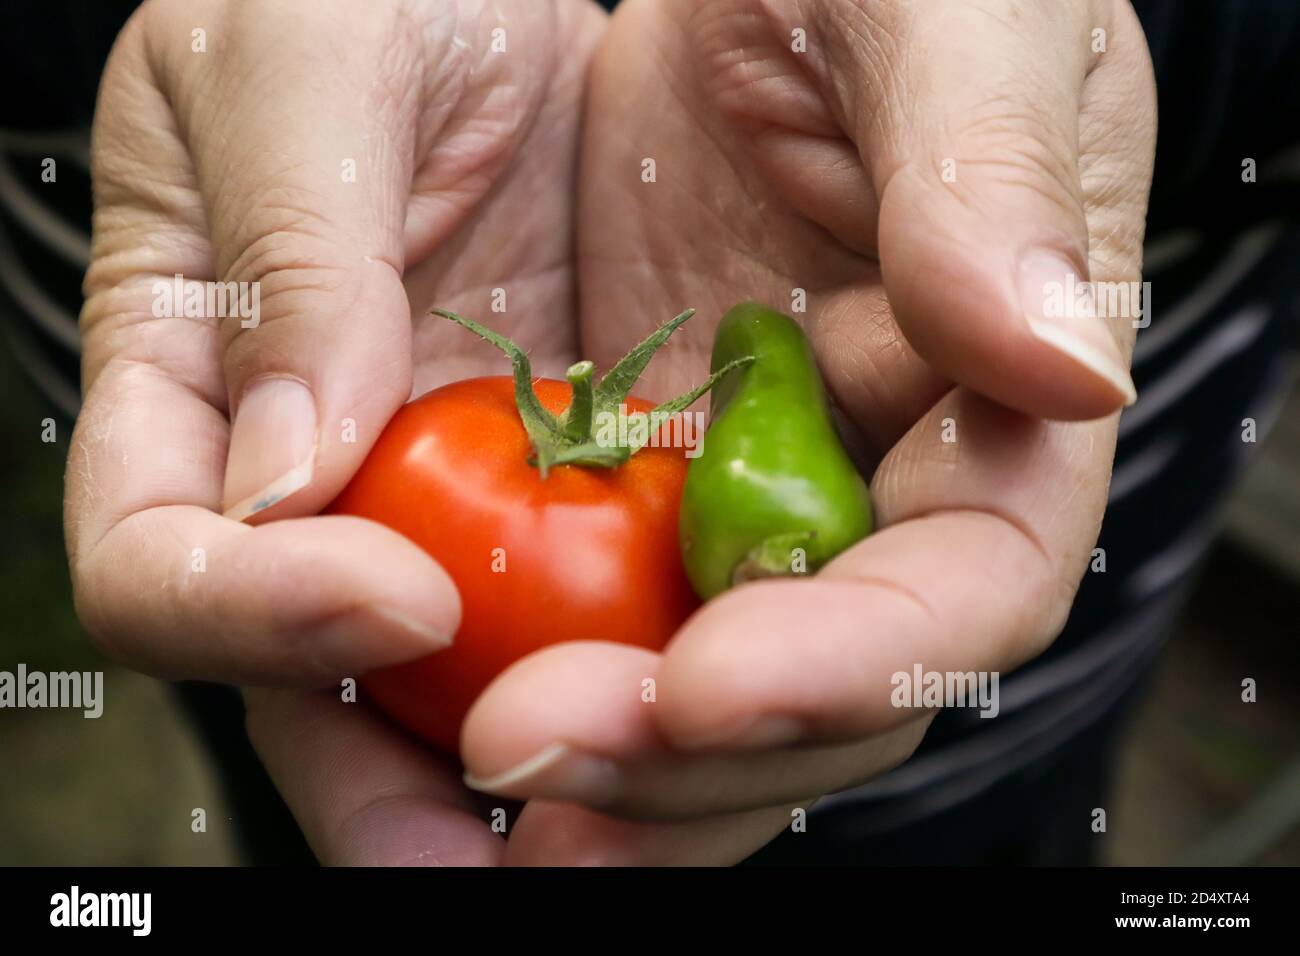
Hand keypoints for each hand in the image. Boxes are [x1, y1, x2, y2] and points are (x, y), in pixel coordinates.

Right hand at [67, 0, 602, 863]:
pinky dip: (646, 667)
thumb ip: (291, 249)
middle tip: (507, 847)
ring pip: (457, 678)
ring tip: (617, 827)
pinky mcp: (573, 476)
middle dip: (393, 780)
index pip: (161, 559)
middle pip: (314, 677)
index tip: (392, 594)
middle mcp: (315, 465)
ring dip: (536, 766)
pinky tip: (710, 699)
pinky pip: (597, 602)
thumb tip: (284, 469)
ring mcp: (445, 488)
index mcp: (194, 375)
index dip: (255, 611)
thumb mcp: (308, 61)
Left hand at [455, 0, 1156, 862]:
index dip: (857, 665)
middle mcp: (877, 473)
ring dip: (595, 766)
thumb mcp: (950, 17)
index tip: (709, 687)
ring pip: (695, 683)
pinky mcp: (628, 464)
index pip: (970, 584)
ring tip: (465, 779)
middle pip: (819, 688)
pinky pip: (579, 601)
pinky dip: (511, 664)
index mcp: (999, 389)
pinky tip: (417, 703)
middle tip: (524, 749)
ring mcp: (743, 484)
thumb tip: (1063, 368)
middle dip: (686, 753)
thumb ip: (993, 178)